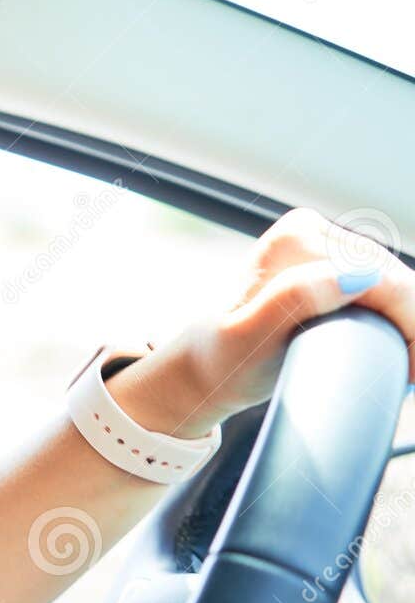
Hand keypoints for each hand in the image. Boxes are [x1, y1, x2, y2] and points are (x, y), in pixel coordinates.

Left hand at [108, 207, 414, 437]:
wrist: (207, 364)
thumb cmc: (225, 359)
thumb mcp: (251, 336)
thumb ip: (296, 299)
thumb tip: (359, 275)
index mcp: (294, 239)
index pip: (382, 278)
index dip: (411, 324)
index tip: (412, 373)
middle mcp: (309, 230)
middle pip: (393, 277)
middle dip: (411, 324)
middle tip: (410, 372)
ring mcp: (321, 240)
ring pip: (393, 280)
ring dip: (406, 319)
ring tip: (406, 363)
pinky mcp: (329, 257)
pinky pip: (381, 284)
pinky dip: (395, 313)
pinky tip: (399, 341)